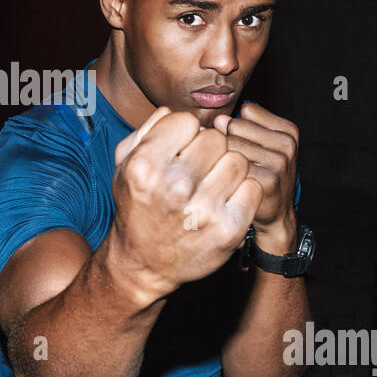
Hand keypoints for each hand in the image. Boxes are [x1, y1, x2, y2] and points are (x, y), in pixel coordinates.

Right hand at [107, 107, 262, 303]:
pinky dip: (241, 192)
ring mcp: (204, 210)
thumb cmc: (137, 207)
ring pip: (238, 160)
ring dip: (227, 170)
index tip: (179, 151)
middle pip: (216, 139)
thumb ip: (146, 131)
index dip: (185, 134)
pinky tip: (224, 201)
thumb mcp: (124, 166)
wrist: (144, 264)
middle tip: (196, 171)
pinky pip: (252, 188)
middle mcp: (175, 186)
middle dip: (208, 150)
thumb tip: (173, 112)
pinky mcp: (229, 230)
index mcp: (146, 165)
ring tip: (210, 186)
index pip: (188, 121)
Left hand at [212, 101, 298, 251]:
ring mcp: (279, 163)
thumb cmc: (261, 174)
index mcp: (288, 131)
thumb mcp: (258, 144)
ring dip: (223, 158)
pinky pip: (228, 165)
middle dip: (228, 141)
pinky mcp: (266, 181)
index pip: (247, 111)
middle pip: (235, 125)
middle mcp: (287, 145)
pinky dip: (222, 173)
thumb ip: (239, 125)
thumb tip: (217, 119)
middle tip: (234, 161)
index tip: (243, 144)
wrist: (275, 214)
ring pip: (229, 144)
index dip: (237, 127)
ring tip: (231, 171)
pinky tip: (230, 182)